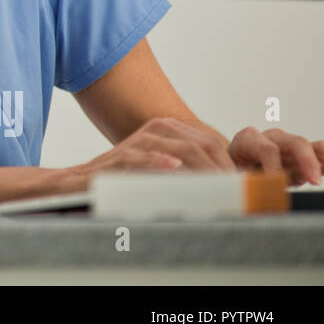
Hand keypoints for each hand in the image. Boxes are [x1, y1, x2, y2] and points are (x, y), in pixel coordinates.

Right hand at [67, 117, 235, 187]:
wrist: (81, 182)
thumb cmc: (124, 179)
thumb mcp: (161, 169)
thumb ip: (188, 169)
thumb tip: (228, 184)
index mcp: (168, 129)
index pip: (210, 142)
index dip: (229, 164)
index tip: (243, 187)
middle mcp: (155, 130)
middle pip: (201, 145)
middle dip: (222, 170)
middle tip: (237, 194)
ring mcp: (138, 143)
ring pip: (181, 151)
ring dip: (204, 173)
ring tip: (219, 190)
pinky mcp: (121, 159)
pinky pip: (145, 158)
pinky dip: (162, 164)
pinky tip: (176, 170)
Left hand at [227, 126, 323, 186]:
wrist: (230, 168)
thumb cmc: (227, 172)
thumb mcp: (227, 176)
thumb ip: (238, 183)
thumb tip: (244, 194)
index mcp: (247, 141)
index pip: (264, 148)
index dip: (274, 165)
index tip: (278, 183)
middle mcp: (270, 139)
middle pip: (293, 142)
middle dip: (305, 160)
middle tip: (313, 181)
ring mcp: (287, 145)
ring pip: (309, 147)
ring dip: (320, 158)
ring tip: (323, 171)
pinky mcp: (301, 156)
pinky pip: (317, 154)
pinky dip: (323, 162)